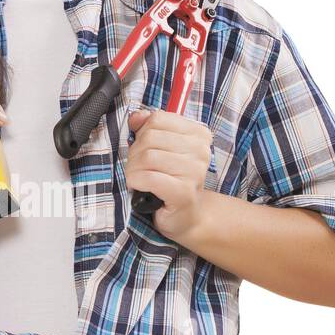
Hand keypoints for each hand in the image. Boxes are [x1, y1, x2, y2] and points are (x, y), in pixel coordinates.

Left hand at [126, 108, 212, 241]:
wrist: (187, 217)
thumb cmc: (172, 182)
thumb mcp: (161, 149)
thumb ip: (149, 128)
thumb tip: (136, 117)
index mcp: (198, 134)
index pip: (157, 119)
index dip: (142, 134)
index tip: (145, 149)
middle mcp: (201, 150)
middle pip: (149, 137)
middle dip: (135, 154)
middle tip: (140, 169)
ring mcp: (194, 171)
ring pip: (147, 157)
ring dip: (133, 170)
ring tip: (140, 179)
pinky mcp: (184, 191)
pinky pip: (149, 178)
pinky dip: (136, 182)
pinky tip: (140, 188)